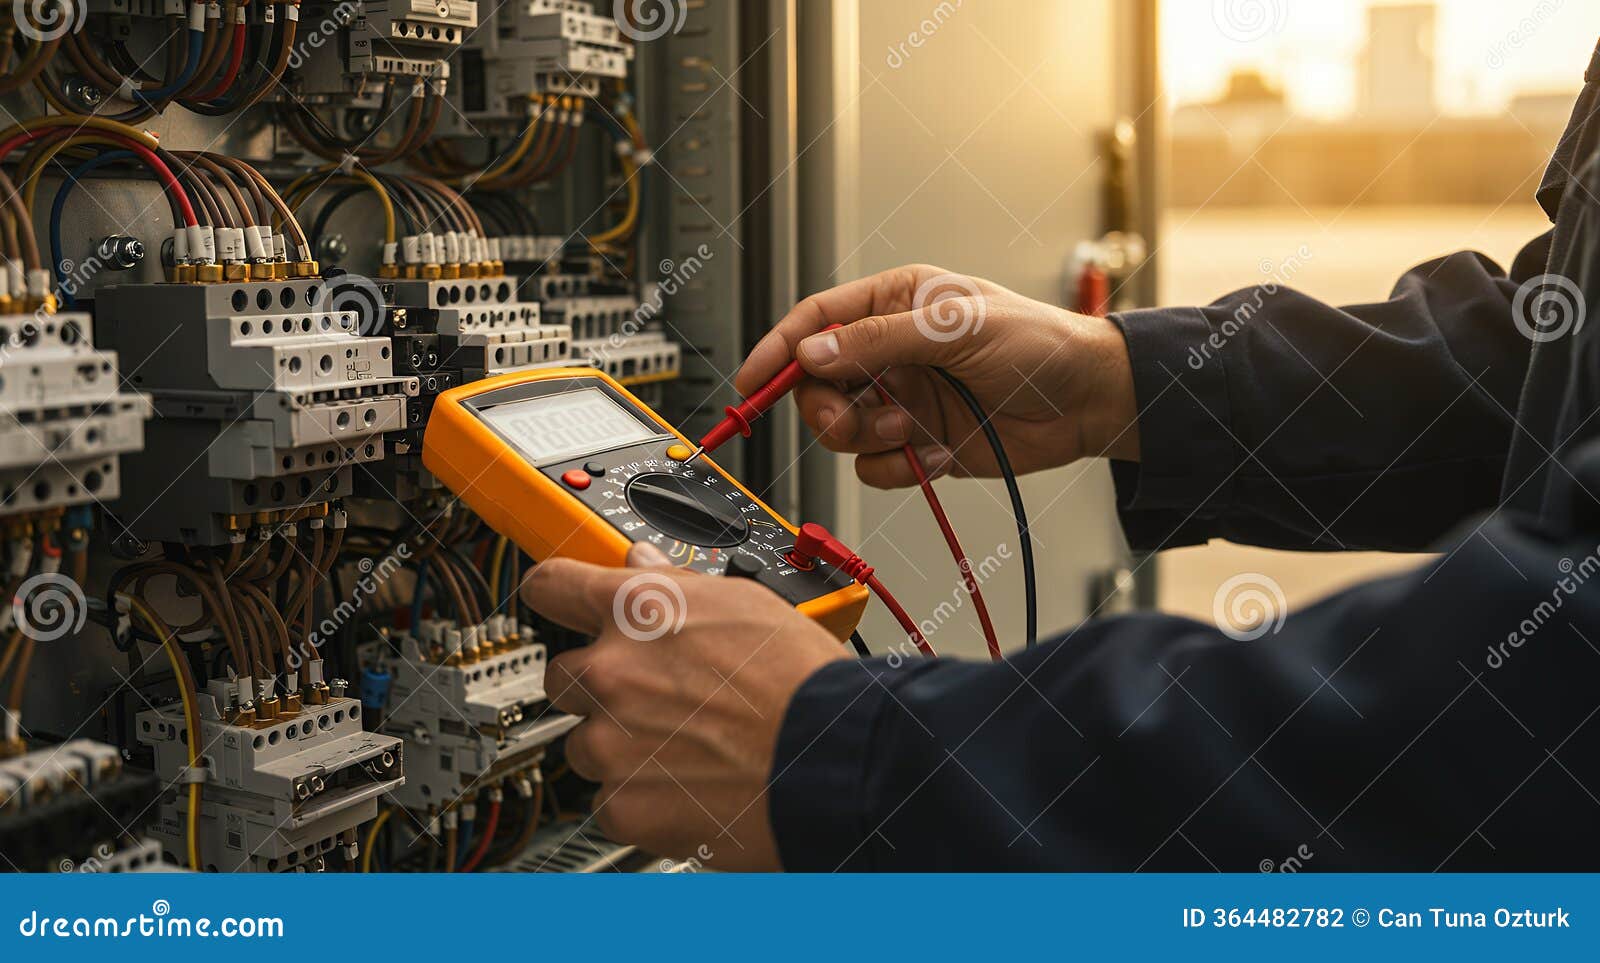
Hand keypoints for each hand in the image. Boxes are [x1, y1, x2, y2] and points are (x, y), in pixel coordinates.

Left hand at [520, 542, 847, 869]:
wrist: (832, 759)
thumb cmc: (804, 682)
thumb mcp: (748, 604)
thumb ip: (679, 585)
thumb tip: (646, 563)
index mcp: (639, 611)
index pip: (552, 585)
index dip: (552, 594)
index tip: (553, 602)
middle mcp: (613, 672)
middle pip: (562, 676)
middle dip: (599, 687)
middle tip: (652, 699)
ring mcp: (611, 742)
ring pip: (584, 744)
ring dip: (619, 747)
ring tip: (683, 749)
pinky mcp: (623, 804)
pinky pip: (609, 801)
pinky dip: (641, 799)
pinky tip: (688, 787)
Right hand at [736, 264, 1138, 487]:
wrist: (1089, 404)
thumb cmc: (1039, 344)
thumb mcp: (955, 328)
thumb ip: (878, 340)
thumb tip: (811, 352)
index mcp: (894, 304)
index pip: (816, 322)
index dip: (778, 350)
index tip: (750, 382)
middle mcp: (891, 352)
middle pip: (816, 384)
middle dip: (827, 407)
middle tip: (852, 418)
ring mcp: (903, 399)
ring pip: (841, 429)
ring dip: (867, 436)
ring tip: (912, 429)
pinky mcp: (919, 444)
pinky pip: (875, 467)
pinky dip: (898, 465)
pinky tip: (936, 450)